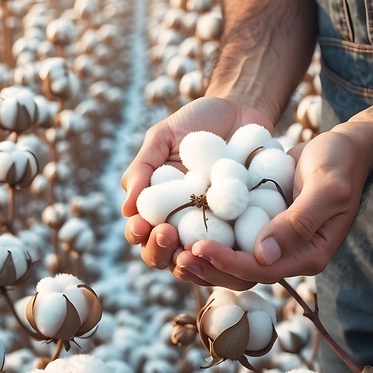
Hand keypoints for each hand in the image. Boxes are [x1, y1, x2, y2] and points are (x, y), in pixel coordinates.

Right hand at [120, 96, 275, 285]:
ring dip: (194, 263)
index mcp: (160, 207)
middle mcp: (185, 224)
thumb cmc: (196, 122)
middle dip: (161, 252)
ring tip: (193, 250)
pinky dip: (232, 256)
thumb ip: (143, 168)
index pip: (142, 233)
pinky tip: (229, 249)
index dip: (139, 235)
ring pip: (201, 263)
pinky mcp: (247, 228)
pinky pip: (239, 251)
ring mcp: (217, 229)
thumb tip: (126, 209)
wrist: (242, 108)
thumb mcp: (163, 137)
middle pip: (167, 256)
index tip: (142, 225)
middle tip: (167, 233)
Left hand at [177, 127, 372, 288]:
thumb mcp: (325, 188)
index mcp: (308, 255)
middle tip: (176, 255)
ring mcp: (273, 242)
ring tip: (172, 249)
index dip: (228, 262)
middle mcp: (289, 255)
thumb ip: (298, 222)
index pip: (262, 270)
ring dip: (202, 258)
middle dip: (208, 267)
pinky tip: (180, 228)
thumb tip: (262, 255)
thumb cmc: (339, 163)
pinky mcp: (260, 225)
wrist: (342, 147)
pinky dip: (208, 234)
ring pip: (232, 260)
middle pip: (241, 273)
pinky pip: (231, 237)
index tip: (198, 247)